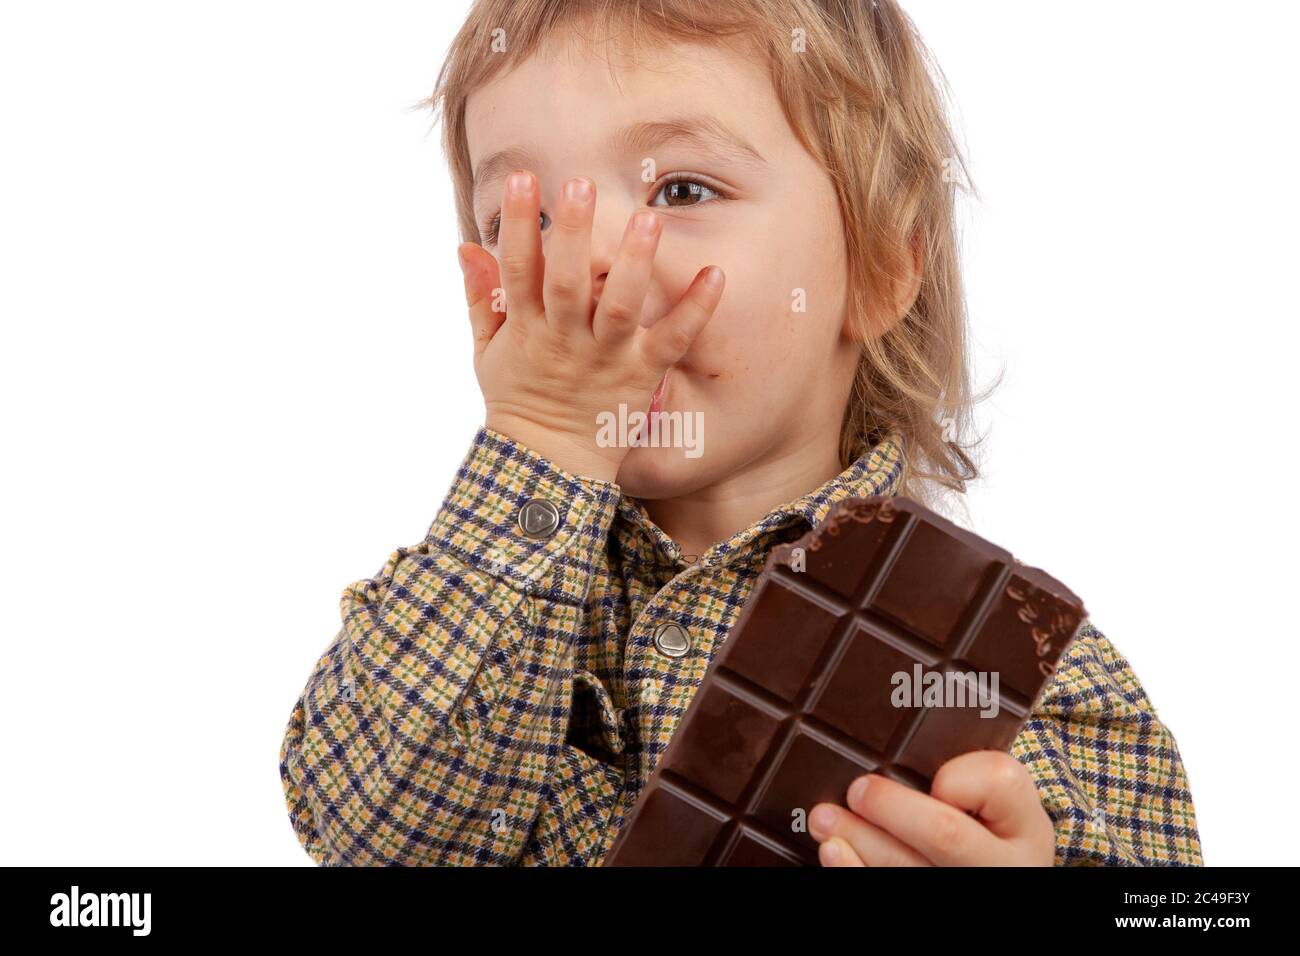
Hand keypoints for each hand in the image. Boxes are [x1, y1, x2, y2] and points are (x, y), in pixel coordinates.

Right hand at [457, 169, 724, 482]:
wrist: (549, 465)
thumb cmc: (519, 400)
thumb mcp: (488, 351)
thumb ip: (482, 298)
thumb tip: (467, 246)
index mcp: (527, 328)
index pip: (519, 270)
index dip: (521, 225)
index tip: (524, 179)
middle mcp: (567, 339)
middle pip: (568, 282)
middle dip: (574, 234)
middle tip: (581, 185)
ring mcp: (606, 358)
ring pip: (621, 307)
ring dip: (635, 263)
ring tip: (648, 219)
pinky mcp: (642, 376)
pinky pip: (672, 341)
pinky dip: (695, 310)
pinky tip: (715, 275)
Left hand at [807, 751, 1055, 865]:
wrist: (998, 875)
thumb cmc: (988, 826)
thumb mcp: (999, 801)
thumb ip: (967, 771)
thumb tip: (888, 734)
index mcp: (1027, 825)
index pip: (996, 784)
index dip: (958, 778)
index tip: (936, 776)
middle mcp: (1006, 866)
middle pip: (943, 833)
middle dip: (891, 808)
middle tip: (857, 789)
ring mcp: (969, 889)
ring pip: (907, 868)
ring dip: (857, 839)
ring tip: (824, 817)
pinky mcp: (932, 909)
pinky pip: (889, 888)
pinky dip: (853, 869)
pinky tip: (833, 851)